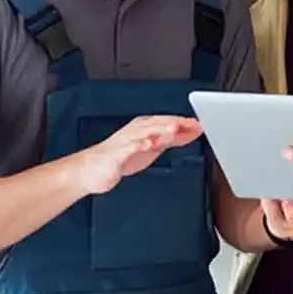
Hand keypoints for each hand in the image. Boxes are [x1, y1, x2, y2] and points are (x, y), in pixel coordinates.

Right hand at [71, 116, 202, 194]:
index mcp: (144, 128)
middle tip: (192, 123)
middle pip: (158, 124)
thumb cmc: (120, 158)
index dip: (184, 123)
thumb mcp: (150, 149)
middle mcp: (136, 131)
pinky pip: (129, 147)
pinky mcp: (117, 153)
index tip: (200, 124)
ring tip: (174, 129)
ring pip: (145, 132)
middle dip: (175, 123)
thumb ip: (168, 141)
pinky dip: (139, 144)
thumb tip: (189, 134)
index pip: (167, 123)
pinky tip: (148, 143)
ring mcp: (126, 141)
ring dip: (159, 129)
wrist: (92, 170)